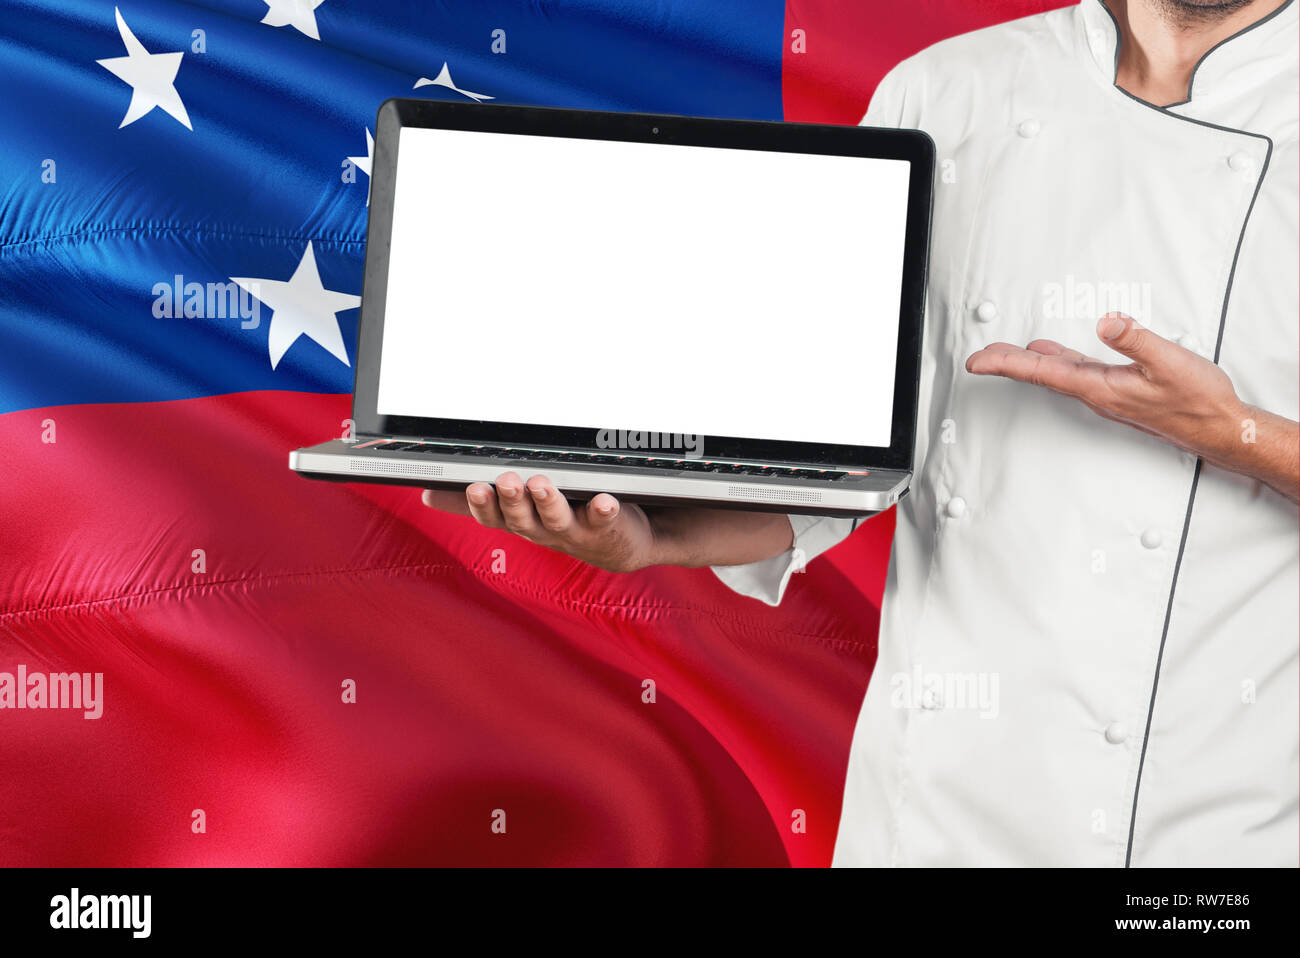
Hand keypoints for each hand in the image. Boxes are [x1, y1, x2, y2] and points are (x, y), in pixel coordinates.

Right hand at [422, 472, 655, 571]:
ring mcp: (574, 531)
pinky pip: (604, 519)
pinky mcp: (606, 527)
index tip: (473, 486)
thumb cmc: (563, 520)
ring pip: (557, 518)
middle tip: (507, 480)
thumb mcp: (517, 512)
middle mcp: (542, 530)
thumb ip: (479, 503)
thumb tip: (427, 496)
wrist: (619, 547)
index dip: (482, 504)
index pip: (492, 516)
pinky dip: (604, 510)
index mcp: (519, 522)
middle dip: (512, 500)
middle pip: (522, 518)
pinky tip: (605, 499)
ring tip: (542, 484)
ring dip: (549, 502)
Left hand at [966, 312, 1299, 502]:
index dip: (1006, 364)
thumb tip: (1107, 322)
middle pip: (1041, 374)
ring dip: (1028, 362)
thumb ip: (1136, 340)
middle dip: (1007, 363)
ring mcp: (1107, 392)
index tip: (978, 361)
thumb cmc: (1198, 401)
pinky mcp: (1119, 389)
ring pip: (1057, 373)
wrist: (1220, 428)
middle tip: (980, 356)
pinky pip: (1077, 372)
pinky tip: (1052, 353)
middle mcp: (1097, 392)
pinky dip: (1057, 360)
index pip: (1041, 372)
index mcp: (1099, 387)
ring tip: (1004, 352)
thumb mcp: (1169, 363)